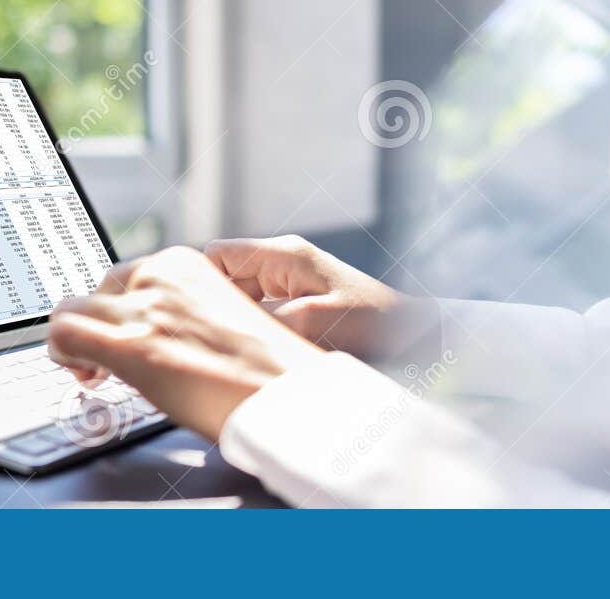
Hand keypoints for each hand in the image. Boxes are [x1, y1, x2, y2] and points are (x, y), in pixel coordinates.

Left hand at [47, 246, 325, 441]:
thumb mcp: (219, 317)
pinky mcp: (128, 344)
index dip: (116, 311)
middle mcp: (158, 276)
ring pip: (69, 311)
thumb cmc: (263, 369)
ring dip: (76, 342)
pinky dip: (60, 355)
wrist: (285, 392)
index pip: (124, 278)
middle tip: (107, 360)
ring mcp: (141, 308)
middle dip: (98, 324)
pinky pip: (62, 334)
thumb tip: (150, 330)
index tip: (123, 335)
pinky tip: (84, 375)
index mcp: (183, 264)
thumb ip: (180, 312)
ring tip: (97, 371)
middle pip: (96, 292)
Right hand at [203, 235, 424, 358]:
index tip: (192, 319)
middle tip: (207, 342)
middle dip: (213, 307)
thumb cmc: (374, 326)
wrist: (417, 336)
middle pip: (224, 277)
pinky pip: (261, 310)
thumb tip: (222, 328)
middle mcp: (284, 262)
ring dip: (234, 322)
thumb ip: (265, 320)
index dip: (197, 284)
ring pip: (240, 296)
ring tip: (230, 351)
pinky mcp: (300, 301)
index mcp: (284, 255)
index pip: (217, 256)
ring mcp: (292, 281)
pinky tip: (255, 353)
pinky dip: (253, 330)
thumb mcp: (314, 324)